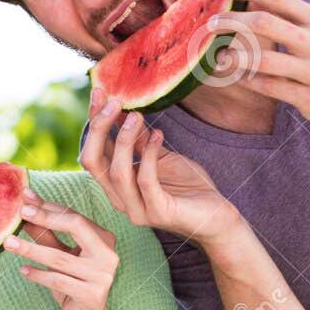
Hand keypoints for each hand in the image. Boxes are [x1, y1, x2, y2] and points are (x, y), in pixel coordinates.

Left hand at [3, 191, 118, 309]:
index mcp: (104, 240)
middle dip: (46, 218)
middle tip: (21, 213)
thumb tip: (26, 210)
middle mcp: (108, 255)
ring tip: (9, 243)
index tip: (26, 198)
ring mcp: (102, 276)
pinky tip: (24, 270)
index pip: (75, 217)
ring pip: (60, 258)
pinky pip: (59, 281)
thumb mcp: (59, 256)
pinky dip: (39, 275)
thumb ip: (46, 234)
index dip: (49, 207)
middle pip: (76, 227)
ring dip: (32, 249)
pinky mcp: (91, 296)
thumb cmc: (72, 284)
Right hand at [82, 89, 237, 247]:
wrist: (216, 217)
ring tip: (135, 114)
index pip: (93, 151)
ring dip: (124, 139)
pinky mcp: (159, 213)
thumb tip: (122, 109)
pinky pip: (146, 181)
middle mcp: (120, 199)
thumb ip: (139, 139)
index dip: (93, 122)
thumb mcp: (160, 155)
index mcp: (116, 185)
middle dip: (99, 128)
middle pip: (93, 162)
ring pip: (117, 172)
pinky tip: (159, 134)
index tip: (99, 92)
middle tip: (113, 101)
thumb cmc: (188, 187)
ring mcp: (137, 210)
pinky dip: (150, 155)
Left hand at [209, 0, 309, 146]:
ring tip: (218, 56)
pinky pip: (270, 87)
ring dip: (234, 56)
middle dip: (231, 21)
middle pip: (264, 23)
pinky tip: (240, 78)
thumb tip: (258, 3)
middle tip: (210, 23)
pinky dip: (250, 81)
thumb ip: (300, 21)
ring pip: (263, 59)